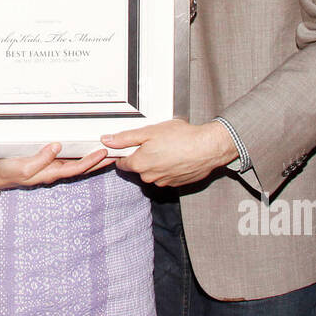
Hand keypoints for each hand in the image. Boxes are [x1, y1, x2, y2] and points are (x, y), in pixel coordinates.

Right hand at [0, 144, 113, 190]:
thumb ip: (41, 158)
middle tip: (116, 153)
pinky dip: (78, 152)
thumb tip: (57, 147)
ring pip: (77, 161)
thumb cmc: (9, 170)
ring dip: (92, 156)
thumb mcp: (23, 166)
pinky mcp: (46, 161)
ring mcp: (51, 166)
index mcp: (52, 173)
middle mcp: (55, 170)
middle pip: (82, 166)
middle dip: (100, 161)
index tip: (104, 152)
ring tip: (107, 149)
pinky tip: (84, 147)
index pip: (77, 167)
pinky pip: (67, 157)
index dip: (91, 160)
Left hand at [101, 119, 236, 186]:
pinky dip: (169, 167)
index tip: (133, 144)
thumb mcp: (149, 132)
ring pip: (153, 171)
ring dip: (157, 162)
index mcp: (139, 164)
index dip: (125, 152)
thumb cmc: (181, 138)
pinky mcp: (176, 183)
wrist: (207, 148)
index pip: (121, 163)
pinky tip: (177, 156)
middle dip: (143, 155)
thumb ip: (126, 138)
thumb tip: (107, 140)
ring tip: (169, 147)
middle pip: (138, 167)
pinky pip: (166, 175)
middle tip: (155, 141)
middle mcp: (149, 177)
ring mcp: (163, 182)